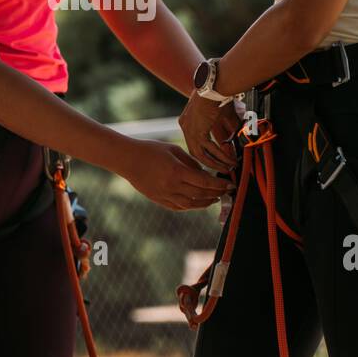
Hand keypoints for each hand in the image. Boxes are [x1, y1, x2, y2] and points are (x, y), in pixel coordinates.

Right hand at [118, 139, 232, 211]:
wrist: (127, 159)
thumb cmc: (150, 150)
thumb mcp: (173, 149)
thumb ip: (190, 162)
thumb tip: (203, 173)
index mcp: (177, 171)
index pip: (205, 182)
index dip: (219, 185)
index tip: (229, 185)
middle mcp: (172, 186)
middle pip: (201, 195)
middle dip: (216, 194)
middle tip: (225, 192)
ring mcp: (165, 195)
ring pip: (191, 205)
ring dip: (205, 203)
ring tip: (214, 199)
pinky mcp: (159, 200)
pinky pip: (179, 207)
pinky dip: (191, 206)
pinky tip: (197, 202)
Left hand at [178, 93, 239, 173]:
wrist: (216, 86)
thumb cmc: (220, 95)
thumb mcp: (222, 115)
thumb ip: (226, 129)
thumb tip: (234, 141)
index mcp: (188, 120)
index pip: (194, 142)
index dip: (205, 153)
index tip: (215, 160)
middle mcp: (185, 126)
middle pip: (195, 152)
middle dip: (210, 162)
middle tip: (223, 169)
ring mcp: (189, 130)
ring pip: (201, 154)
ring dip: (216, 162)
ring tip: (228, 167)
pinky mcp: (197, 132)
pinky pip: (209, 150)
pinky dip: (220, 156)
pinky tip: (229, 160)